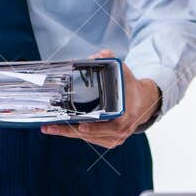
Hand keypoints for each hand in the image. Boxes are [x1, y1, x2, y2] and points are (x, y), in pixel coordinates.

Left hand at [41, 51, 160, 148]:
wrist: (144, 102)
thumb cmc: (131, 88)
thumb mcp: (124, 72)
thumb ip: (111, 60)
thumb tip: (97, 54)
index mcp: (128, 116)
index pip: (112, 126)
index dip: (96, 127)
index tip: (81, 126)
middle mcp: (122, 131)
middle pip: (93, 135)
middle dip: (70, 131)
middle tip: (51, 127)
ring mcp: (116, 138)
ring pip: (89, 139)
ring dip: (69, 134)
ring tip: (50, 128)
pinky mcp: (110, 141)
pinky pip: (91, 139)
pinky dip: (76, 134)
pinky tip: (62, 129)